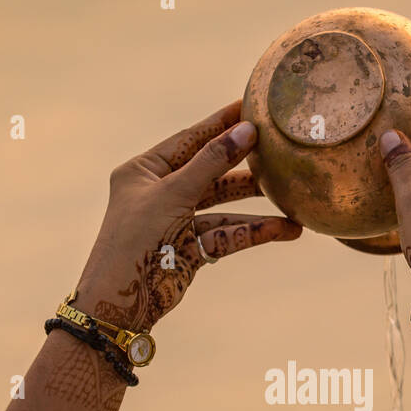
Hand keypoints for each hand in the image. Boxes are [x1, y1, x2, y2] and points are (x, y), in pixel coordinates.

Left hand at [71, 100, 301, 331]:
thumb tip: (246, 130)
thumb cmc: (135, 239)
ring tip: (291, 199)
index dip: (220, 124)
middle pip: (210, 173)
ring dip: (256, 207)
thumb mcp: (173, 193)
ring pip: (223, 207)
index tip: (250, 107)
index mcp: (144, 171)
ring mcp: (176, 223)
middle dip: (244, 166)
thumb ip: (211, 162)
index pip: (189, 140)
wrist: (119, 302)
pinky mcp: (191, 250)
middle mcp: (160, 193)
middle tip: (277, 150)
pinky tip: (284, 229)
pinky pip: (226, 234)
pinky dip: (253, 232)